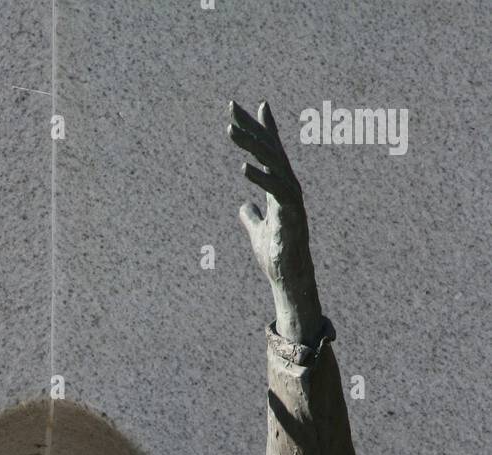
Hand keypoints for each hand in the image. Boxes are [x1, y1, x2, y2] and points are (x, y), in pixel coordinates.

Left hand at [229, 99, 322, 345]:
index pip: (268, 151)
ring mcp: (292, 199)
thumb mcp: (258, 232)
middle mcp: (288, 187)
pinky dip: (260, 178)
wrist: (289, 280)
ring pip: (271, 163)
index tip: (239, 109)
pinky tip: (243, 168)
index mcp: (279, 187)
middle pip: (268, 148)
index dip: (256, 128)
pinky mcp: (291, 214)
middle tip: (230, 107)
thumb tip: (244, 207)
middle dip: (250, 127)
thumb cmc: (277, 256)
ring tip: (230, 131)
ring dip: (251, 146)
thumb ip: (251, 217)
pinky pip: (275, 190)